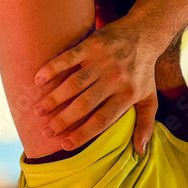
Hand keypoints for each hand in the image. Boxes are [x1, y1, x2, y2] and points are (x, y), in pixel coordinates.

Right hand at [32, 21, 158, 154]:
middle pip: (84, 105)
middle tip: (46, 131)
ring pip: (74, 84)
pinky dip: (52, 68)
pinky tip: (38, 79)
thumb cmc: (144, 71)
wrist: (145, 33)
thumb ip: (145, 125)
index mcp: (126, 96)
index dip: (83, 134)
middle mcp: (114, 80)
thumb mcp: (149, 98)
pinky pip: (69, 58)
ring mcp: (102, 62)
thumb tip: (140, 153)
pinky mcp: (93, 45)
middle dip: (63, 120)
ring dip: (54, 98)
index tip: (65, 145)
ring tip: (37, 110)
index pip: (102, 120)